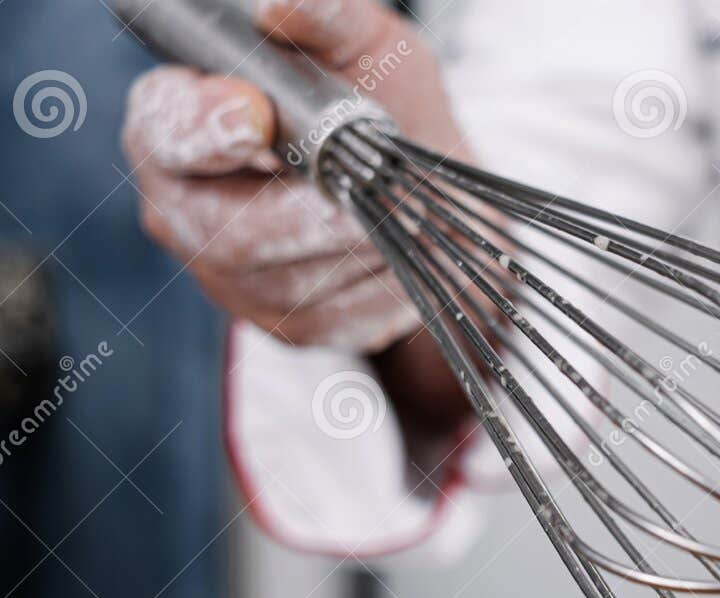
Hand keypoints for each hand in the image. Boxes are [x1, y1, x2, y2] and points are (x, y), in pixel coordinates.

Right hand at [122, 0, 465, 353]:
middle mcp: (186, 207)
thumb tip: (279, 9)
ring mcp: (231, 278)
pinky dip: (381, 290)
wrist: (438, 200)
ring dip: (357, 252)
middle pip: (223, 231)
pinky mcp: (286, 325)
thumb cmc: (387, 110)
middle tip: (364, 195)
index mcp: (179, 125)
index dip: (206, 129)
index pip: (164, 132)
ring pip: (286, 284)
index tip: (258, 117)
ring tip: (405, 218)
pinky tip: (404, 262)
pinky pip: (332, 319)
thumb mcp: (370, 48)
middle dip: (304, 215)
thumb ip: (327, 19)